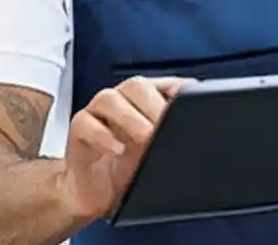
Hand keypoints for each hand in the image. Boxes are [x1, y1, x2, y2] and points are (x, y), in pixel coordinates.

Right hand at [60, 75, 193, 221]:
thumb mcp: (160, 156)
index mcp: (147, 101)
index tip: (193, 108)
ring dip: (130, 119)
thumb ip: (176, 141)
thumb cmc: (129, 169)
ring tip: (145, 140)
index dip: (180, 93)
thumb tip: (198, 139)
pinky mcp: (79, 130)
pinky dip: (102, 135)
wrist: (93, 193)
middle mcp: (122, 100)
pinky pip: (86, 123)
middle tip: (166, 130)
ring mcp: (98, 113)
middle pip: (136, 86)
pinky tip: (117, 149)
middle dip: (154, 107)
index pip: (168, 85)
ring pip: (109, 99)